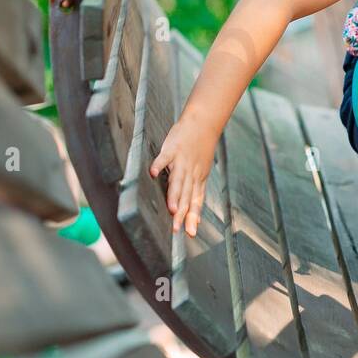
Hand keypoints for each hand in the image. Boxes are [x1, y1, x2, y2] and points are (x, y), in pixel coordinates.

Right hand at [149, 116, 217, 238]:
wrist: (204, 123)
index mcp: (198, 180)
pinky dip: (160, 164)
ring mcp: (182, 161)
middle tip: (177, 229)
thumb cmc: (200, 150)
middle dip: (182, 213)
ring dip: (175, 195)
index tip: (190, 233)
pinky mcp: (173, 148)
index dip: (192, 217)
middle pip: (186, 196)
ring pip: (178, 181)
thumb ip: (195, 193)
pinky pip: (165, 157)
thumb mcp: (201, 172)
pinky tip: (154, 173)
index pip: (195, 201)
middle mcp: (191, 173)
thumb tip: (192, 217)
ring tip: (172, 210)